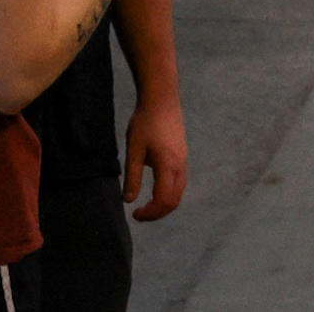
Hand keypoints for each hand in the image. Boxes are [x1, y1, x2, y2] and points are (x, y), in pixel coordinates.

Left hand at [125, 97, 189, 221]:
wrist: (161, 98)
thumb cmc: (145, 122)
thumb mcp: (134, 150)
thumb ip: (132, 177)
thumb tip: (129, 201)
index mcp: (168, 166)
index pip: (164, 200)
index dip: (150, 213)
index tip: (135, 214)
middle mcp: (180, 165)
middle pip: (175, 200)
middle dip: (158, 213)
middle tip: (140, 214)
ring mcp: (184, 159)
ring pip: (179, 191)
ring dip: (164, 203)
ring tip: (148, 204)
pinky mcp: (182, 154)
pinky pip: (180, 181)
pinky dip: (169, 192)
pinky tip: (156, 187)